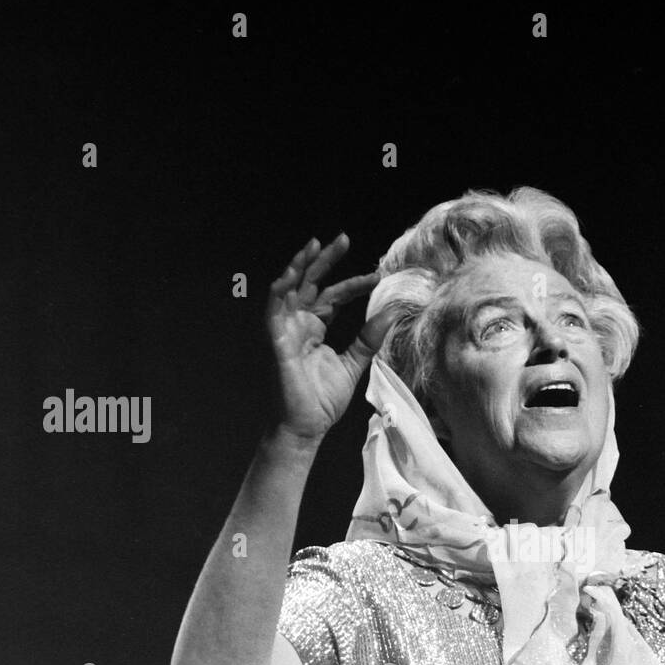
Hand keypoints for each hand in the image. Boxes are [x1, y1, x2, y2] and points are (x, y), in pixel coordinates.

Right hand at [266, 233, 402, 439]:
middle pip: (309, 283)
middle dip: (324, 260)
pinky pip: (274, 308)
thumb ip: (368, 338)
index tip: (377, 276)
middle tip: (342, 238)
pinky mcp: (276, 341)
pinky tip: (292, 273)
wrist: (305, 427)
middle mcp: (298, 324)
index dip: (353, 284)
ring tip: (315, 245)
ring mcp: (285, 331)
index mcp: (314, 328)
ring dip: (299, 265)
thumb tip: (390, 314)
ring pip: (289, 288)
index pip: (332, 297)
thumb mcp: (353, 363)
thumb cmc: (322, 401)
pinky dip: (281, 288)